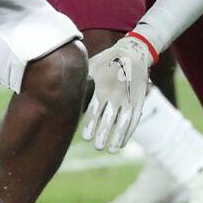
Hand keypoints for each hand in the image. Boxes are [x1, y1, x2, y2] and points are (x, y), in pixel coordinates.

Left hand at [82, 32, 154, 152]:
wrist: (133, 53)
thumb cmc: (106, 61)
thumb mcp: (92, 66)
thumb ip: (81, 80)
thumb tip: (63, 89)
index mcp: (103, 87)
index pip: (95, 110)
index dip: (90, 125)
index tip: (85, 137)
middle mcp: (117, 95)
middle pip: (109, 119)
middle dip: (103, 134)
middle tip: (97, 147)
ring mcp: (130, 99)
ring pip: (123, 122)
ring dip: (117, 137)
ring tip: (110, 150)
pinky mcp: (139, 102)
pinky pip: (134, 120)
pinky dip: (128, 133)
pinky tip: (121, 143)